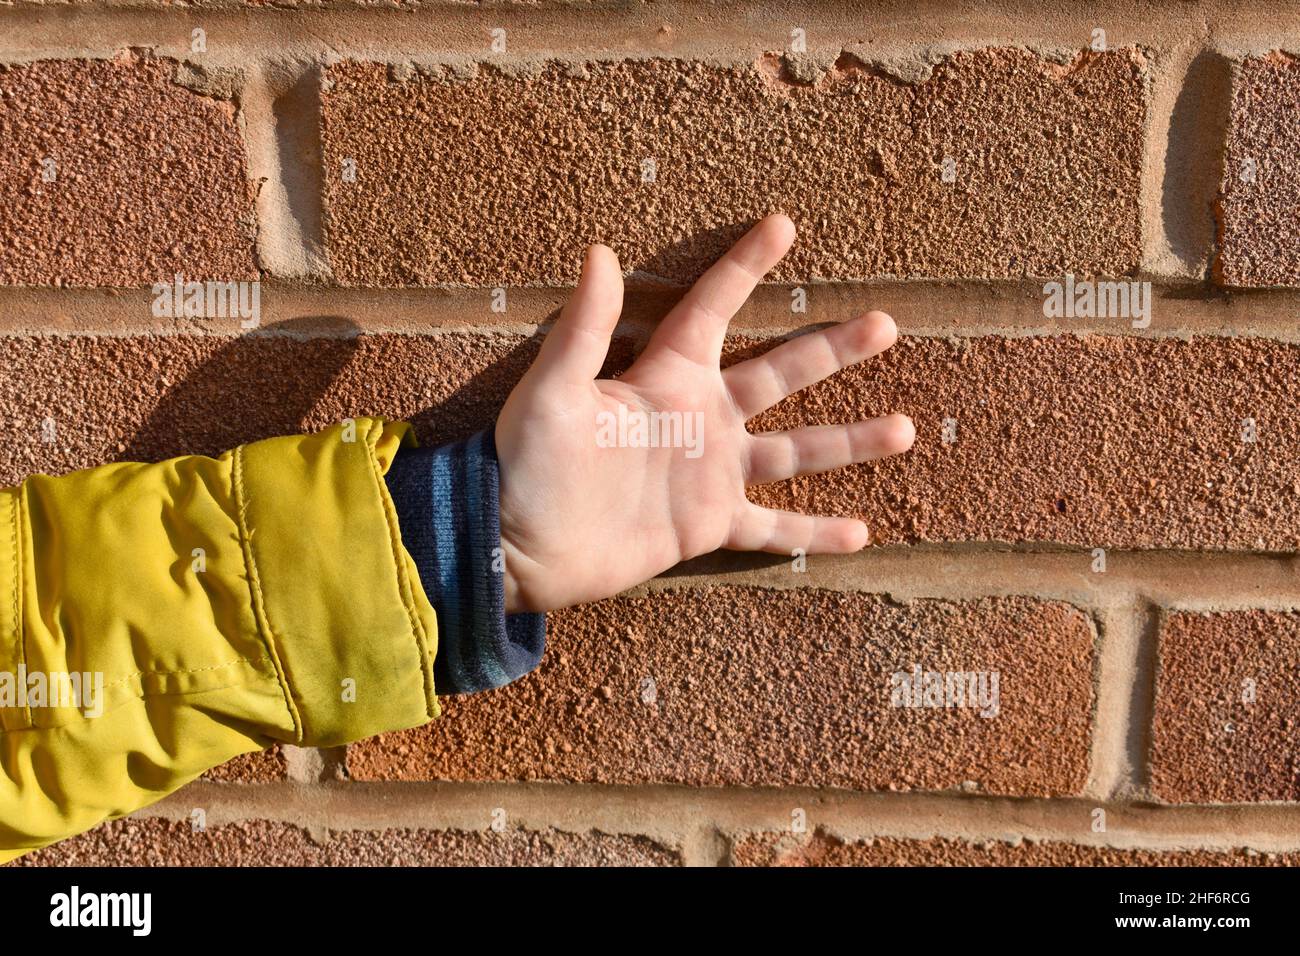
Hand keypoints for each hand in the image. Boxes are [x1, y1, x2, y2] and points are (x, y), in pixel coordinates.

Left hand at [495, 214, 914, 612]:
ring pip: (796, 451)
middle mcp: (699, 418)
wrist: (517, 544)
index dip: (745, 266)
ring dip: (850, 441)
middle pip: (780, 373)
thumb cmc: (525, 461)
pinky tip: (861, 534)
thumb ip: (584, 329)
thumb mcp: (551, 391)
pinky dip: (814, 534)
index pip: (713, 309)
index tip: (783, 224)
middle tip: (885, 324)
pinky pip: (774, 529)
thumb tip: (601, 251)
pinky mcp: (708, 525)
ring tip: (906, 428)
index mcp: (666, 377)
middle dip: (832, 349)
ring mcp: (709, 473)